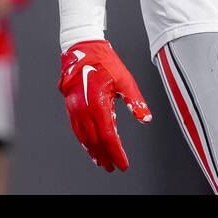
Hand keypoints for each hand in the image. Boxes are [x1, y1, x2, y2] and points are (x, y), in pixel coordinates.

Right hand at [58, 40, 151, 171]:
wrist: (82, 50)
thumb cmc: (105, 62)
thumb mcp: (125, 80)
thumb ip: (135, 101)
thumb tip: (146, 119)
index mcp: (98, 104)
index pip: (108, 136)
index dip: (116, 152)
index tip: (123, 164)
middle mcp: (84, 110)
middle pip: (95, 140)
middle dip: (105, 156)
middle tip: (113, 167)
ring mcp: (75, 109)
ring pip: (84, 137)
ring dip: (93, 151)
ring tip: (102, 161)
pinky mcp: (71, 107)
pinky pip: (77, 129)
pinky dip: (84, 141)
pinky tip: (90, 146)